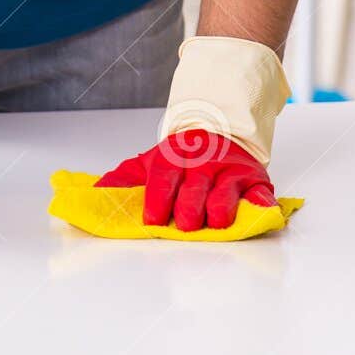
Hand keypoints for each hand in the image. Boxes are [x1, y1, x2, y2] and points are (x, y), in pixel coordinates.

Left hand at [96, 129, 276, 231]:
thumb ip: (124, 180)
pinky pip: (261, 195)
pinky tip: (257, 212)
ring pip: (226, 195)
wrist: (220, 130)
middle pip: (195, 190)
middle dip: (189, 210)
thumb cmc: (183, 158)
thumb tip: (94, 196)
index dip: (158, 200)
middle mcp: (203, 164)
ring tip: (214, 222)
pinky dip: (261, 206)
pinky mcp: (256, 181)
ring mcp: (230, 172)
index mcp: (174, 158)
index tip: (152, 220)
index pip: (164, 179)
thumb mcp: (150, 162)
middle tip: (185, 224)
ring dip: (220, 211)